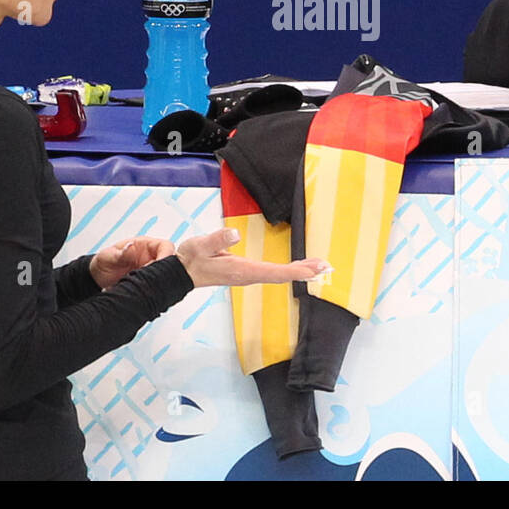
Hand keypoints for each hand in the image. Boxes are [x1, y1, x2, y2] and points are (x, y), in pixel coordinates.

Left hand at [90, 236, 176, 289]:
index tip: (158, 267)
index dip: (166, 256)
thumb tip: (130, 246)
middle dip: (164, 272)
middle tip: (152, 281)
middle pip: (170, 262)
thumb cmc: (103, 262)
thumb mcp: (108, 256)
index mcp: (144, 245)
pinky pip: (158, 286)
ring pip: (165, 276)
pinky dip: (155, 290)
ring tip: (146, 288)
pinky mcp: (148, 283)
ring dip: (159, 283)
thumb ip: (121, 253)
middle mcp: (150, 257)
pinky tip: (147, 294)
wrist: (96, 279)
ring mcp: (150, 271)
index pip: (165, 246)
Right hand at [176, 227, 329, 288]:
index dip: (295, 272)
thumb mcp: (200, 246)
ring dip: (300, 270)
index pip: (273, 272)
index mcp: (241, 270)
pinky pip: (274, 272)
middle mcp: (248, 275)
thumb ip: (217, 239)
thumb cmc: (191, 260)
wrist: (181, 273)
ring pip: (280, 275)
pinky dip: (290, 269)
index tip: (313, 271)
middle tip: (327, 268)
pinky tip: (299, 267)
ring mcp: (248, 275)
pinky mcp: (247, 272)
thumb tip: (235, 233)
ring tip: (320, 267)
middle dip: (305, 271)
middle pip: (282, 276)